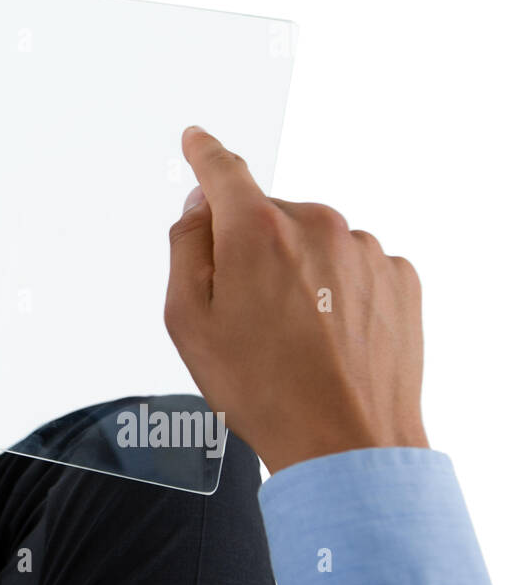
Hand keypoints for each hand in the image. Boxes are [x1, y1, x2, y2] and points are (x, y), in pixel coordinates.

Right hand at [164, 126, 427, 473]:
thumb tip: (200, 210)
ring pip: (312, 241)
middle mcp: (316, 225)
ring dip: (297, 271)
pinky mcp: (398, 277)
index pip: (222, 170)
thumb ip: (185, 249)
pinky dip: (337, 290)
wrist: (346, 443)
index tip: (197, 141)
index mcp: (256, 231)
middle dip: (249, 248)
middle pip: (266, 215)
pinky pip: (353, 265)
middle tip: (246, 314)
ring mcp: (364, 250)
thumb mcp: (188, 321)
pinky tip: (328, 336)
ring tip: (294, 336)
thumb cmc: (264, 390)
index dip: (203, 154)